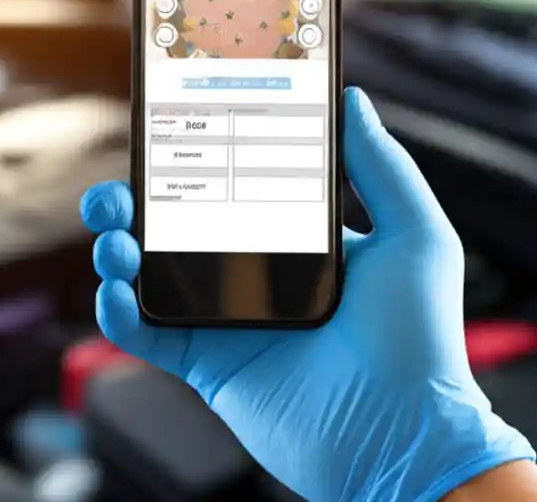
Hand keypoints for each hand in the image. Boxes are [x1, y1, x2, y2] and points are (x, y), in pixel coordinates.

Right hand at [80, 88, 534, 501]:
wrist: (403, 435)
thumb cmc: (421, 341)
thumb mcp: (414, 237)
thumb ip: (384, 167)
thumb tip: (352, 100)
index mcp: (293, 239)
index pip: (227, 185)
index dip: (191, 157)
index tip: (166, 126)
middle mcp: (250, 274)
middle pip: (171, 224)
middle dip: (133, 201)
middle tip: (120, 190)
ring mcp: (223, 319)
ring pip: (146, 273)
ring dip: (116, 249)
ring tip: (116, 241)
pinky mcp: (204, 364)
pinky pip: (144, 333)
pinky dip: (115, 311)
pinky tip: (115, 292)